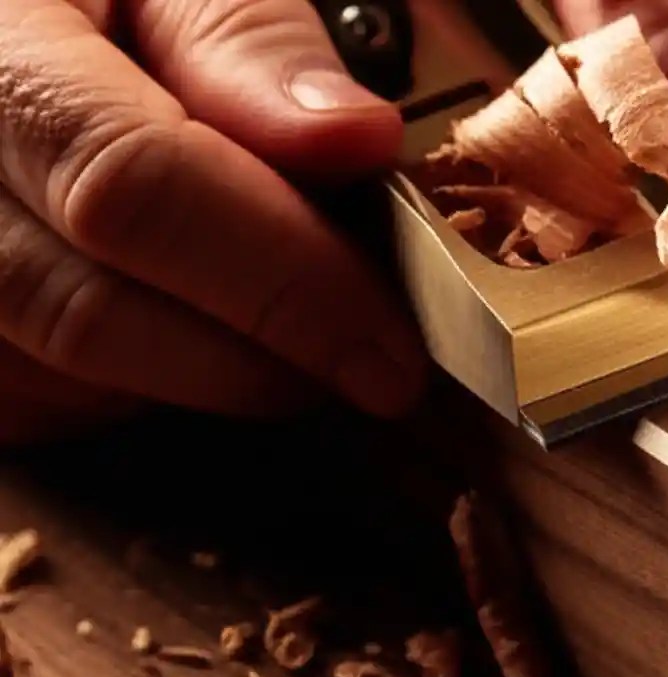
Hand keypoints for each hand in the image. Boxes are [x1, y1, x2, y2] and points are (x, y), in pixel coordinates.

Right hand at [0, 0, 427, 444]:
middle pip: (89, 311)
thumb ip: (250, 44)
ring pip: (63, 381)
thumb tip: (357, 142)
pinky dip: (135, 391)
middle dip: (259, 357)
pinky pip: (36, 406)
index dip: (280, 280)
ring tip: (278, 321)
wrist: (9, 42)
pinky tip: (187, 331)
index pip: (132, 188)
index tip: (390, 346)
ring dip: (203, 376)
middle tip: (367, 360)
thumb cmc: (88, 4)